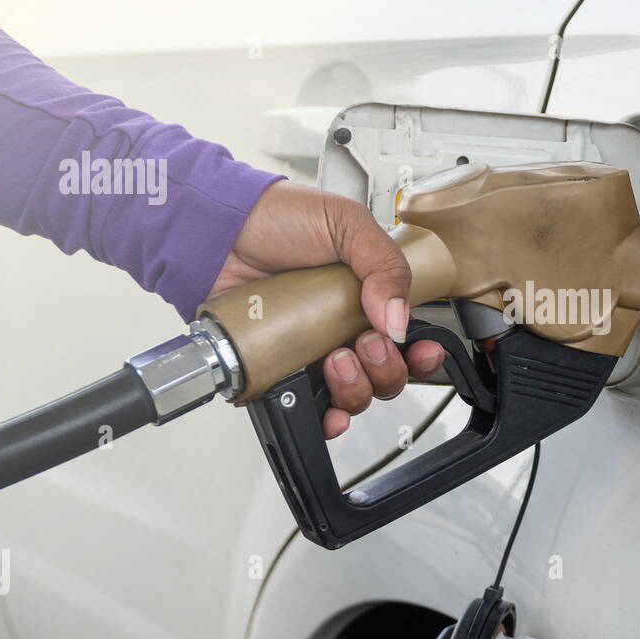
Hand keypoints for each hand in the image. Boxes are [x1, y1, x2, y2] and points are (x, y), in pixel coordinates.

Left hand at [210, 180, 444, 437]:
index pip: (408, 341)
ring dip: (355, 389)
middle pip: (385, 377)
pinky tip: (326, 410)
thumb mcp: (346, 223)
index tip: (421, 350)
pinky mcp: (278, 371)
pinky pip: (306, 410)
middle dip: (386, 369)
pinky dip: (324, 420)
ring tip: (334, 358)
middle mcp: (343, 331)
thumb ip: (384, 265)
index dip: (422, 356)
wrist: (217, 228)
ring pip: (352, 398)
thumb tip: (397, 321)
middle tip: (366, 343)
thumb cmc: (277, 218)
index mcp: (369, 299)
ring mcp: (311, 354)